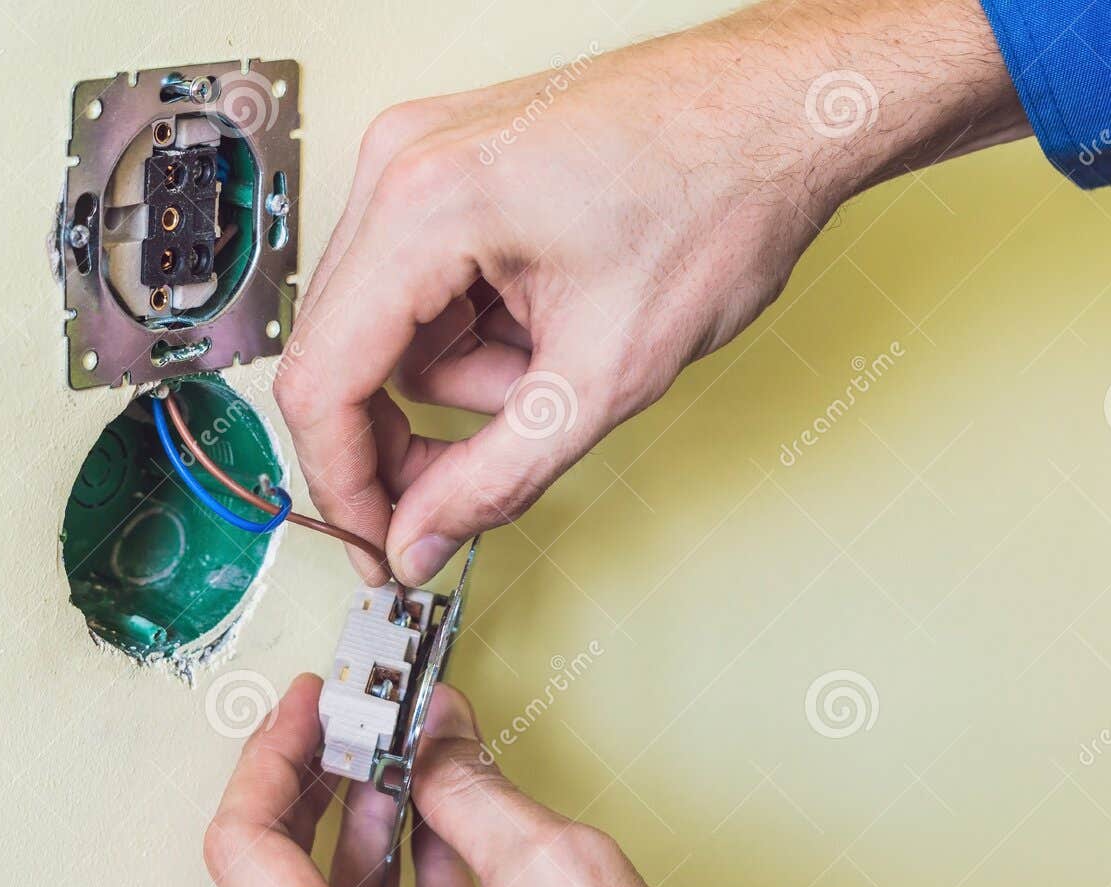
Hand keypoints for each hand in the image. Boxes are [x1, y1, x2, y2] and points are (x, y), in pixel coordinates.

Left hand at [202, 674, 779, 886]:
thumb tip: (435, 733)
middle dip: (306, 789)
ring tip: (394, 757)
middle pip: (268, 886)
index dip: (270, 759)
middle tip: (335, 724)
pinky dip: (396, 879)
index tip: (302, 708)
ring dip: (355, 828)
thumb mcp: (553, 872)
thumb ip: (471, 786)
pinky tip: (435, 822)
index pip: (243, 853)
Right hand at [275, 0, 1027, 584]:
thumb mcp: (606, 372)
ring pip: (396, 333)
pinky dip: (483, 333)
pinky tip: (553, 321)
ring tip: (563, 360)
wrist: (786, 113)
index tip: (378, 548)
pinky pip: (427, 291)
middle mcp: (400, 168)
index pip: (324, 381)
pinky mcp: (450, 169)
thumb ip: (496, 477)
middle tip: (468, 490)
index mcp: (426, 207)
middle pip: (347, 355)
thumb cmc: (722, 197)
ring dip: (470, 379)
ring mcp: (421, 160)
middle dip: (413, 434)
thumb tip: (419, 541)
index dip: (344, 487)